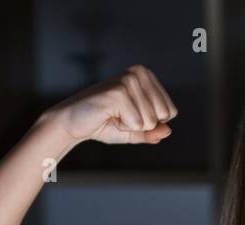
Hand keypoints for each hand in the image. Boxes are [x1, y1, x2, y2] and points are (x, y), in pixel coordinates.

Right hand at [41, 64, 177, 146]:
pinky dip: (123, 127)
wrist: (73, 122)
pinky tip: (108, 115)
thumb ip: (153, 132)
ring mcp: (128, 80)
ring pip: (150, 121)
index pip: (171, 112)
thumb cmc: (103, 123)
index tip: (130, 116)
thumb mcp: (134, 131)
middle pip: (163, 116)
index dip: (151, 123)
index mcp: (146, 76)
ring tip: (113, 115)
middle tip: (121, 117)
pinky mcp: (118, 92)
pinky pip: (136, 124)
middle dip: (142, 125)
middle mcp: (139, 73)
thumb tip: (168, 131)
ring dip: (131, 126)